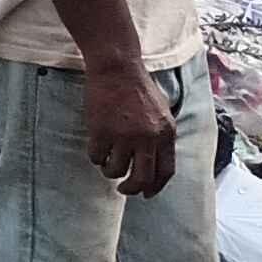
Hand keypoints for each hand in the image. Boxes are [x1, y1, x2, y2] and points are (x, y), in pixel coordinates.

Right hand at [81, 61, 177, 195]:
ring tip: (107, 161)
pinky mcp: (101, 131)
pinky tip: (97, 147)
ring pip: (116, 170)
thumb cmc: (138, 88)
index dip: (156, 187)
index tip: (146, 193)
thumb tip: (154, 166)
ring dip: (110, 170)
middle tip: (123, 188)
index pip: (166, 171)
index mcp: (166, 133)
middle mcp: (147, 137)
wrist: (117, 68)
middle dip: (131, 189)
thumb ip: (160, 138)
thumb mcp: (161, 113)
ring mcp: (124, 135)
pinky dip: (96, 157)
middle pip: (142, 178)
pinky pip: (97, 157)